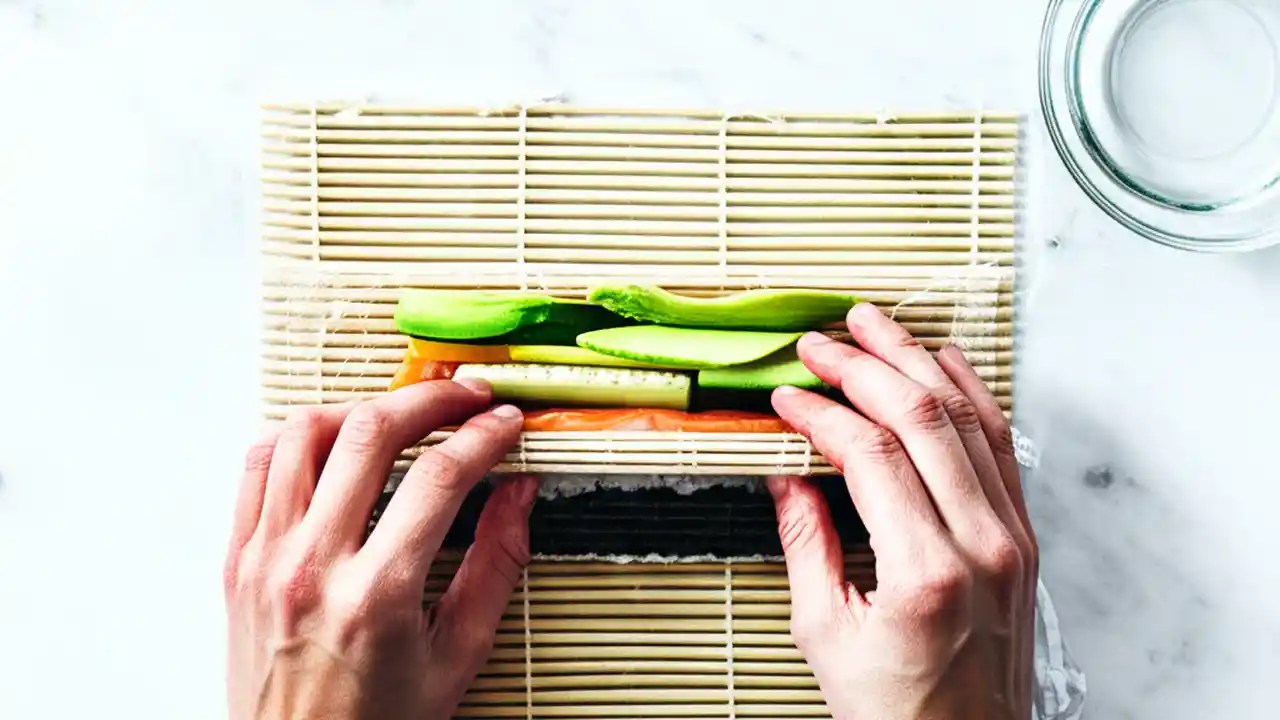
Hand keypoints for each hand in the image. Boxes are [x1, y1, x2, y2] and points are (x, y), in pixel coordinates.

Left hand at [224, 380, 534, 719]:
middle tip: (465, 397)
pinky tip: (335, 439)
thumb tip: (519, 491)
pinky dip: (300, 435)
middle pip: (372, 434)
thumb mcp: (459, 654)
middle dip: (430, 399)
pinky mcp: (236, 560)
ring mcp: (266, 558)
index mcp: (378, 595)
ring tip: (401, 414)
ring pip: (305, 433)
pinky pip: (258, 465)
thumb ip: (496, 565)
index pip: (440, 478)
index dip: (483, 436)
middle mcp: (313, 567)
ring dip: (362, 408)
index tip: (505, 423)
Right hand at [767, 304, 1036, 719]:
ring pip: (969, 418)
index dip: (821, 414)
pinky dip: (972, 394)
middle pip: (923, 418)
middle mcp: (981, 545)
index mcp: (926, 573)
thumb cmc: (897, 714)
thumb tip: (786, 478)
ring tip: (877, 325)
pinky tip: (945, 363)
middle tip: (822, 342)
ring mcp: (1012, 539)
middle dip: (866, 366)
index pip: (869, 454)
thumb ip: (806, 544)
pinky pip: (1001, 446)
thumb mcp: (826, 634)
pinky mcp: (1023, 541)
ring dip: (918, 362)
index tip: (787, 397)